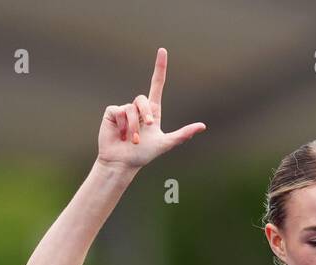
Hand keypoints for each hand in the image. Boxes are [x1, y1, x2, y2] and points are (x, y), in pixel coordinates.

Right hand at [97, 47, 205, 169]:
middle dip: (145, 115)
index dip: (159, 68)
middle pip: (143, 99)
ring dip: (133, 127)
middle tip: (145, 131)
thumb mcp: (165, 144)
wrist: (122, 163)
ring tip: (131, 140)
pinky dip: (122, 125)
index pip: (157, 84)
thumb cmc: (142, 155)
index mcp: (152, 111)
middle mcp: (138, 108)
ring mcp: (124, 109)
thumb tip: (203, 126)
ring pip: (131, 108)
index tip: (162, 50)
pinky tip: (120, 135)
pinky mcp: (112, 113)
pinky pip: (119, 111)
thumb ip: (183, 134)